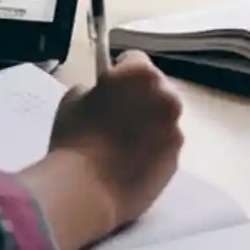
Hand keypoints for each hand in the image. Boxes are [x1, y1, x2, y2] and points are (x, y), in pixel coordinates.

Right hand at [53, 50, 184, 223]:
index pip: (134, 60)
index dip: (119, 72)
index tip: (109, 86)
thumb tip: (100, 93)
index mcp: (141, 74)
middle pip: (155, 89)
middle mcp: (166, 97)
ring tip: (123, 144)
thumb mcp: (72, 99)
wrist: (87, 189)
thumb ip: (93, 88)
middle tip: (116, 117)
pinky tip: (132, 162)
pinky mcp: (177, 157)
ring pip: (163, 119)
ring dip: (149, 124)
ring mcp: (175, 129)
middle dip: (139, 97)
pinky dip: (153, 150)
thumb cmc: (75, 138)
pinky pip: (165, 146)